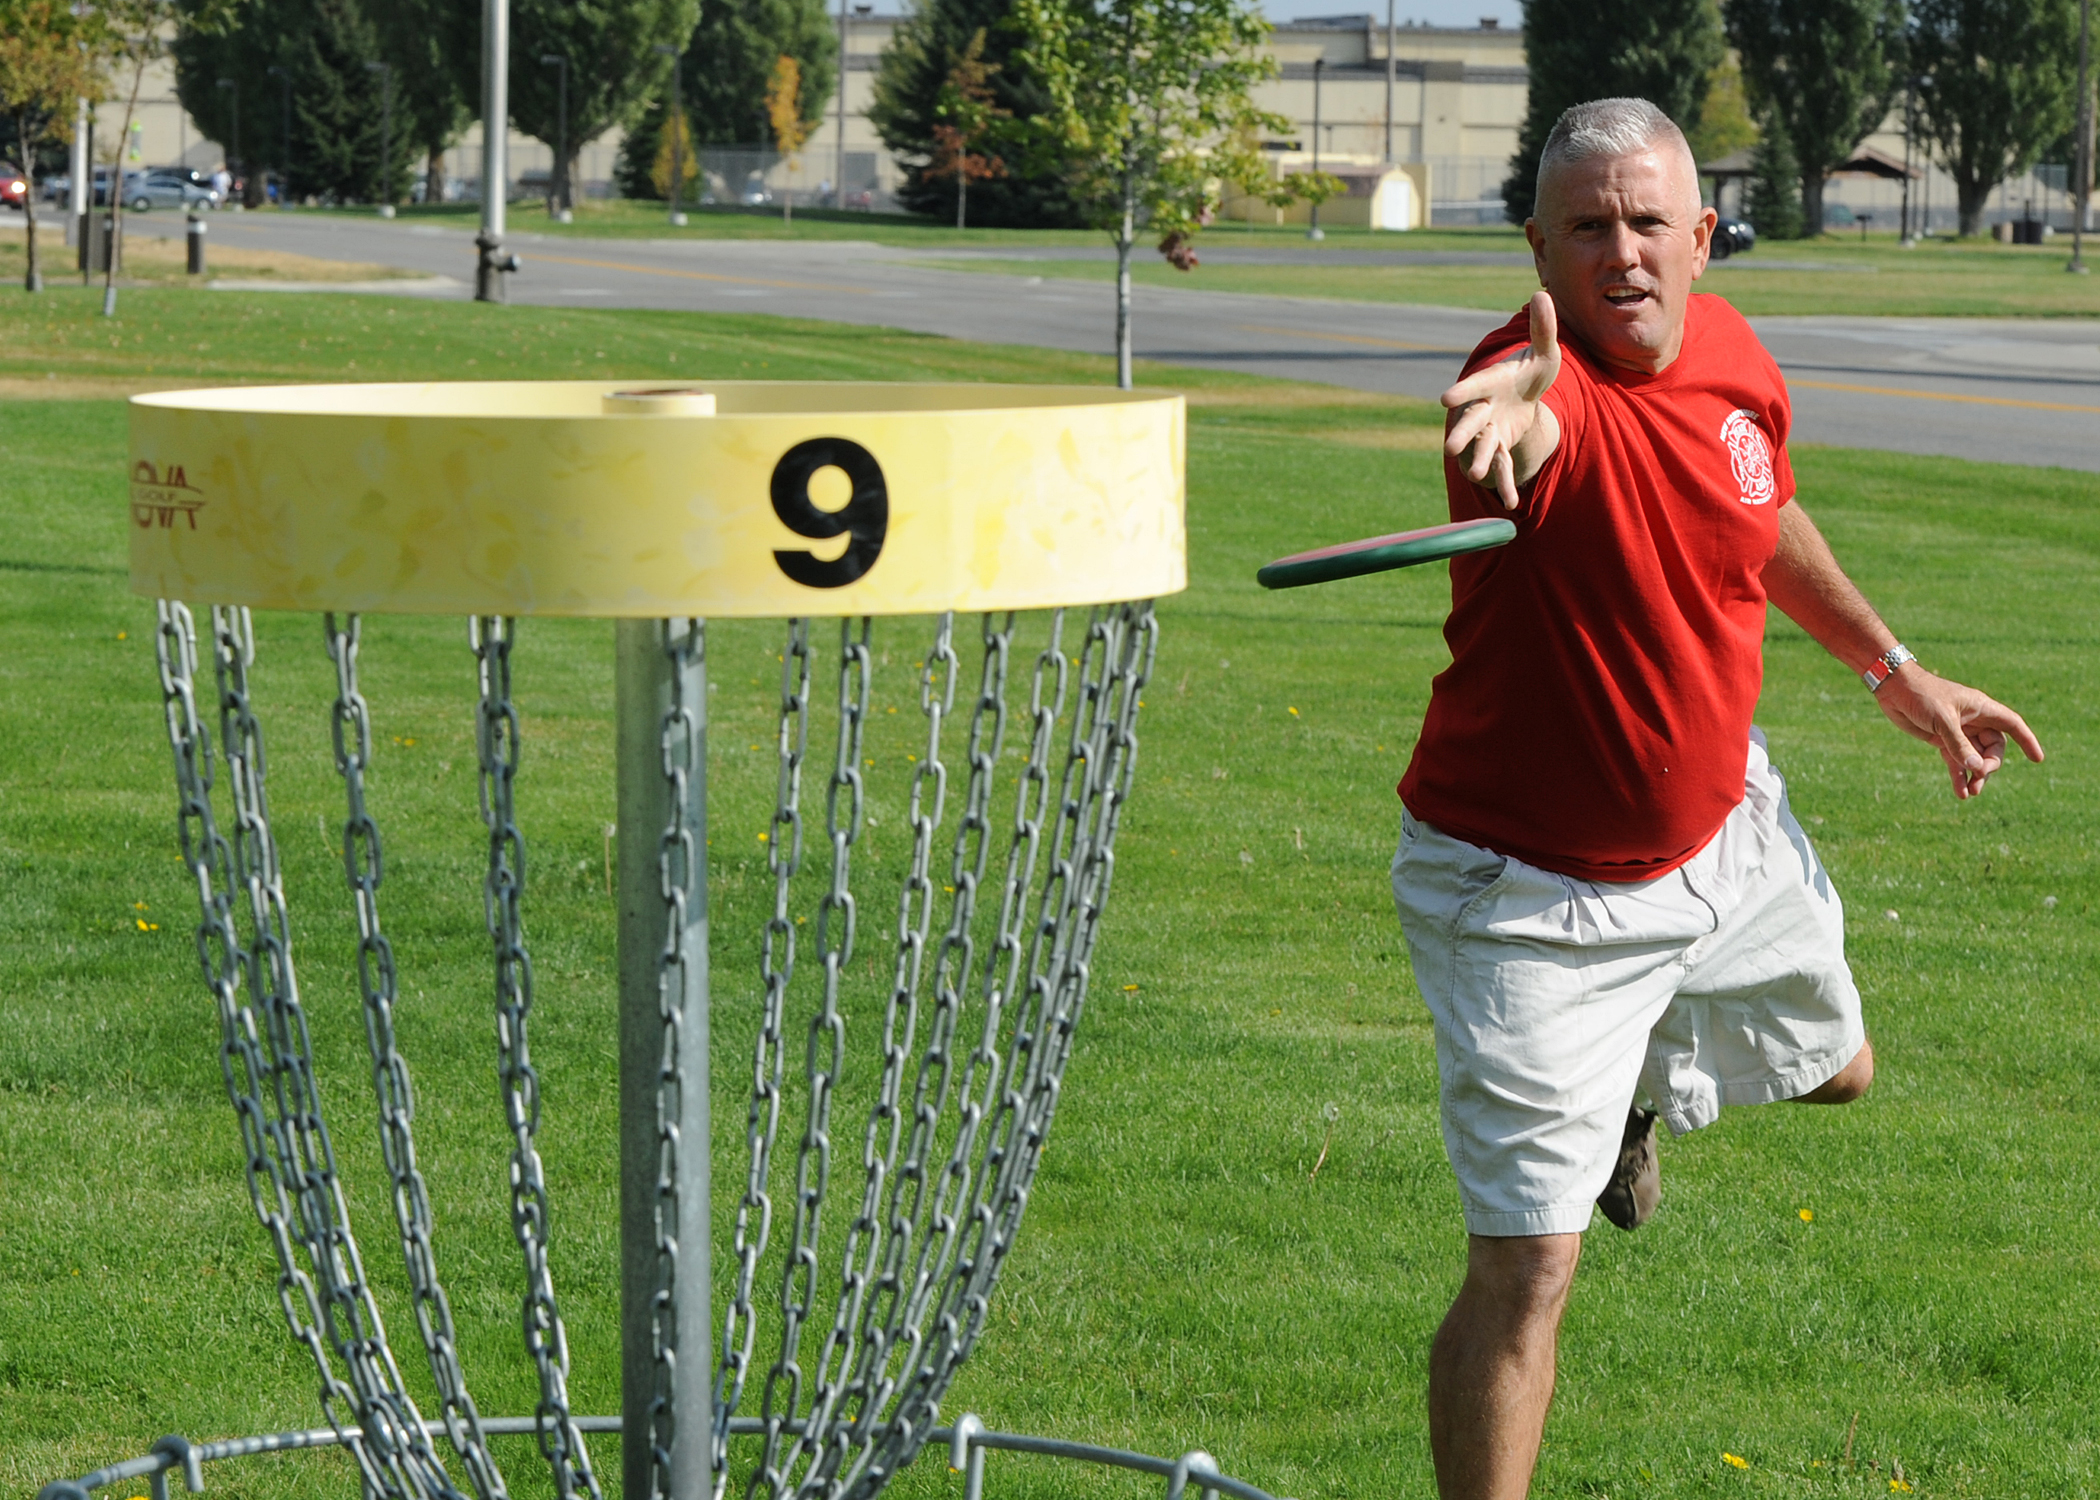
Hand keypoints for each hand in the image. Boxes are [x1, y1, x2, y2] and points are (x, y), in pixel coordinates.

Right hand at [1441, 290, 1562, 509]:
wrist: (1526, 398)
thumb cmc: (1529, 372)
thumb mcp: (1543, 351)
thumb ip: (1542, 328)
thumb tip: (1543, 293)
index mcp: (1491, 385)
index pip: (1474, 388)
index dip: (1462, 393)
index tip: (1444, 399)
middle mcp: (1484, 410)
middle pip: (1470, 424)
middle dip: (1462, 434)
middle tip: (1449, 447)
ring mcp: (1490, 432)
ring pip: (1482, 448)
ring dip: (1479, 462)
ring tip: (1476, 476)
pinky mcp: (1501, 449)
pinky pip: (1504, 469)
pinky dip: (1506, 485)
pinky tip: (1511, 503)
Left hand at [1873, 666, 2043, 799]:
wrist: (1893, 688)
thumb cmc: (1921, 695)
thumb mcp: (1942, 720)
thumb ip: (1959, 744)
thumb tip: (1977, 768)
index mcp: (1981, 708)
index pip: (2012, 725)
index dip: (2026, 741)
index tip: (2037, 759)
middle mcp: (1973, 720)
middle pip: (1993, 748)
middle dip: (1989, 765)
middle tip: (1979, 777)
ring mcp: (1958, 731)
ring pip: (1974, 758)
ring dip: (1975, 775)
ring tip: (1971, 793)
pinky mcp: (1941, 740)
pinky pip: (1956, 760)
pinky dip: (1958, 775)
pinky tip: (1961, 793)